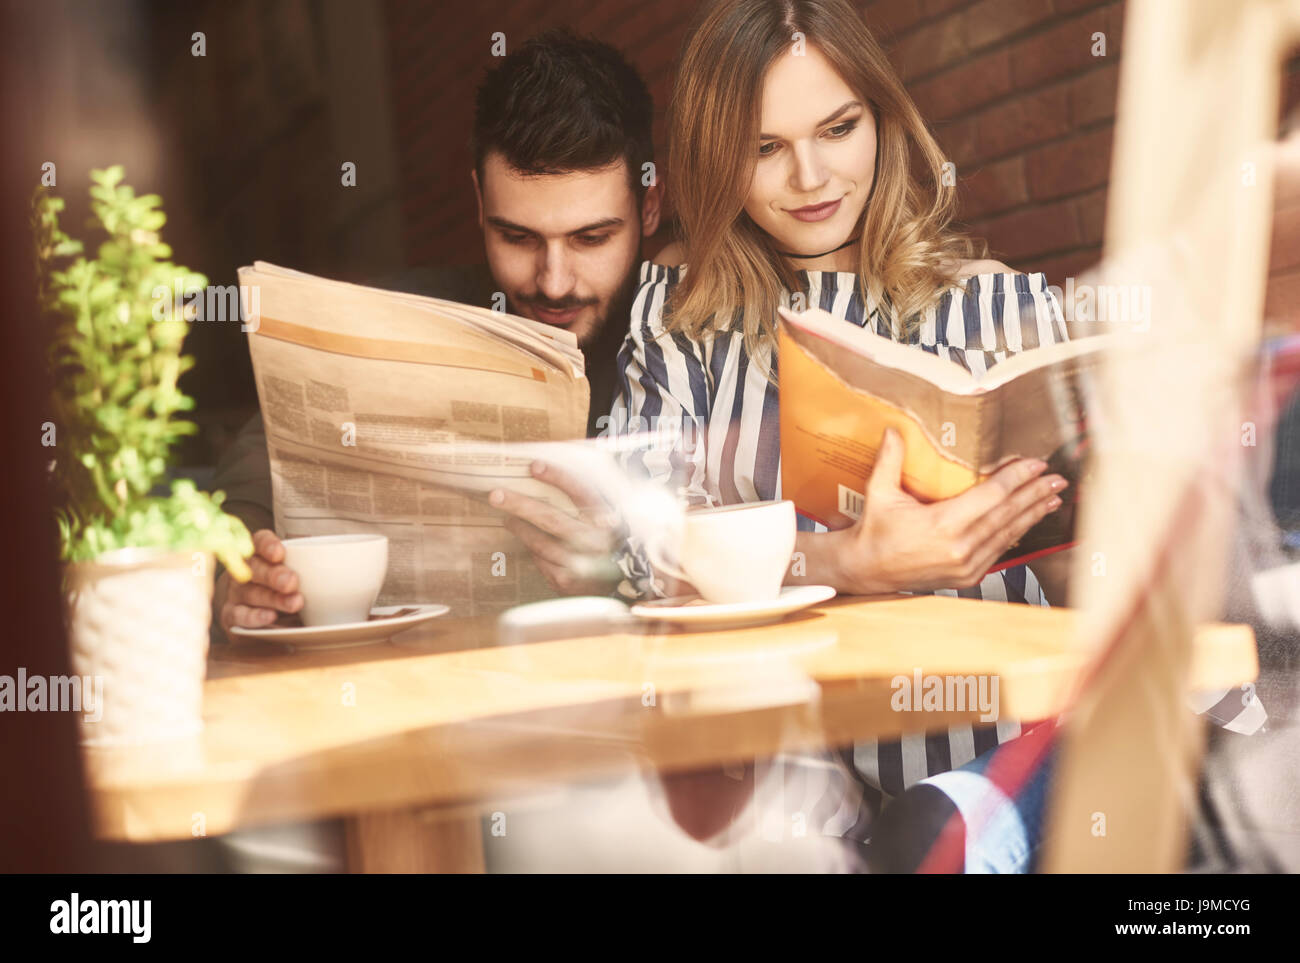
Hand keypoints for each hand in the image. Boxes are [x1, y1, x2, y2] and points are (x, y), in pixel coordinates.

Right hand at [218, 529, 303, 634]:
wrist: (253, 606)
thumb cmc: (282, 581)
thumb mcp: (296, 567)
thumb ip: (309, 558)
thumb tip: (330, 551)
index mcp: (259, 552)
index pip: (259, 541)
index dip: (267, 545)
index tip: (280, 553)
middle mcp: (244, 569)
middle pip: (255, 568)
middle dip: (274, 575)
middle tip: (293, 581)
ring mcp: (236, 592)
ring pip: (251, 592)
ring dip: (273, 598)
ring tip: (295, 603)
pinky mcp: (232, 615)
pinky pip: (239, 615)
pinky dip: (255, 617)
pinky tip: (271, 617)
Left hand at [490, 460, 620, 596]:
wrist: (623, 583)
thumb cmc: (609, 541)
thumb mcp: (608, 518)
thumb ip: (588, 501)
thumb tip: (549, 475)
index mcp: (608, 520)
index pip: (580, 493)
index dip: (557, 478)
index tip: (533, 466)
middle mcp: (595, 542)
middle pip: (551, 518)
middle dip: (521, 504)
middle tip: (496, 495)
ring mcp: (580, 564)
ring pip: (539, 542)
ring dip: (520, 528)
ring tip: (507, 518)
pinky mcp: (566, 581)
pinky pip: (540, 560)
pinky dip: (532, 549)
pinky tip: (529, 542)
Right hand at [830, 428, 1067, 593]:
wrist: (867, 570)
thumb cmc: (874, 533)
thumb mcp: (879, 493)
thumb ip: (889, 460)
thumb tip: (894, 430)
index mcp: (942, 525)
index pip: (992, 496)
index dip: (1017, 478)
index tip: (1035, 464)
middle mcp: (959, 548)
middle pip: (1008, 514)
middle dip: (1035, 494)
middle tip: (1056, 478)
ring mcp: (966, 565)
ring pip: (1008, 534)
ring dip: (1032, 514)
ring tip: (1051, 498)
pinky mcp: (968, 576)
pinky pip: (999, 551)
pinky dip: (1015, 533)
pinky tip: (1027, 521)